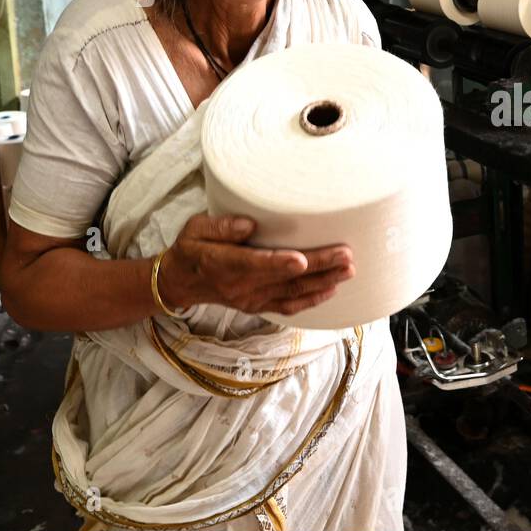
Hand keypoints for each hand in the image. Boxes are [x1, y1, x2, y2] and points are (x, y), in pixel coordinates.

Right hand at [156, 214, 354, 315]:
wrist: (181, 282)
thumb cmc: (191, 248)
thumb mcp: (195, 229)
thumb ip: (220, 226)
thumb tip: (249, 224)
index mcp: (223, 264)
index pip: (254, 265)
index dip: (278, 264)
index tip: (301, 261)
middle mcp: (240, 286)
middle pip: (284, 278)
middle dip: (318, 268)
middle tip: (346, 256)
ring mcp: (251, 299)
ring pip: (292, 293)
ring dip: (324, 283)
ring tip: (348, 271)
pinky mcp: (258, 306)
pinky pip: (289, 306)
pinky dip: (312, 300)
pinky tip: (332, 289)